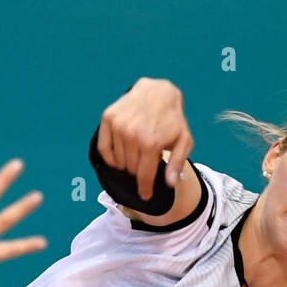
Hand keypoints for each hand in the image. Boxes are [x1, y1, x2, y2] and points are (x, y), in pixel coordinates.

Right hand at [97, 78, 194, 198]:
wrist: (158, 91)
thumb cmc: (172, 119)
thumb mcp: (183, 140)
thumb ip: (177, 163)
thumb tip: (169, 183)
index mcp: (151, 142)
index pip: (144, 176)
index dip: (145, 189)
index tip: (145, 195)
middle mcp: (132, 134)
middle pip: (130, 169)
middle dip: (138, 172)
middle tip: (145, 165)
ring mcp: (118, 125)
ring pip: (117, 161)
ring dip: (126, 164)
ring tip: (136, 156)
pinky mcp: (108, 118)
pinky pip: (103, 148)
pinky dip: (109, 158)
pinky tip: (118, 158)